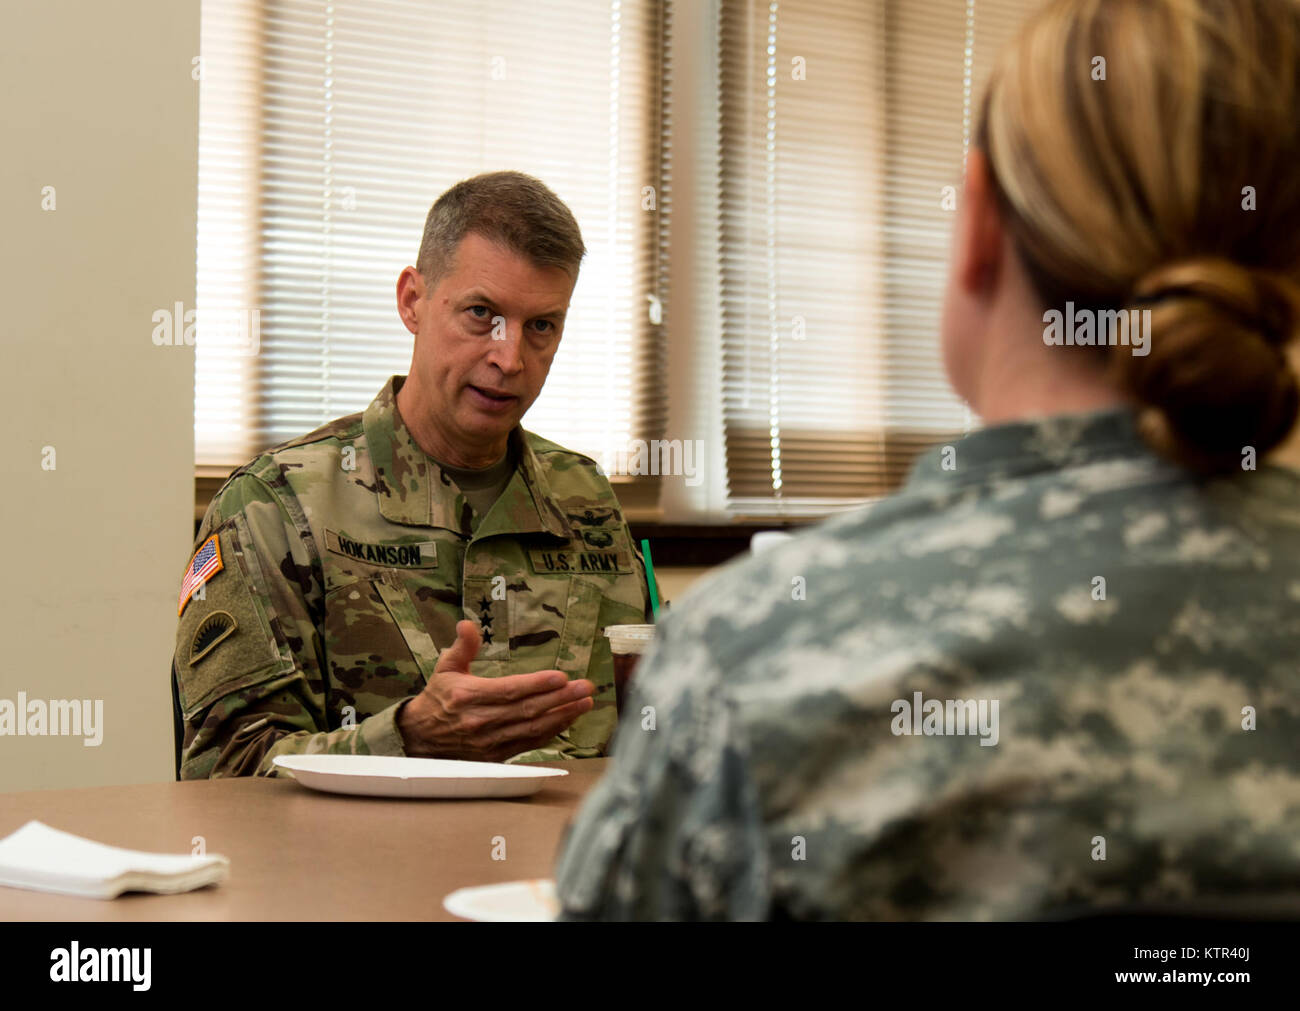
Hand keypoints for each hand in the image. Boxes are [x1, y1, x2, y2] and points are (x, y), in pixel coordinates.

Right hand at [396, 620, 594, 761]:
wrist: (420, 737)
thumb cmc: (439, 697)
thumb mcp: (446, 667)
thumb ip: (462, 646)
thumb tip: (467, 624)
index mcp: (468, 696)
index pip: (509, 690)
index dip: (537, 684)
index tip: (561, 676)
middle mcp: (480, 721)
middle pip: (527, 709)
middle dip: (560, 698)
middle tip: (585, 688)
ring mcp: (490, 741)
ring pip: (532, 728)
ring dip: (562, 716)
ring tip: (585, 703)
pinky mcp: (496, 755)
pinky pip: (529, 743)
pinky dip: (551, 732)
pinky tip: (568, 719)